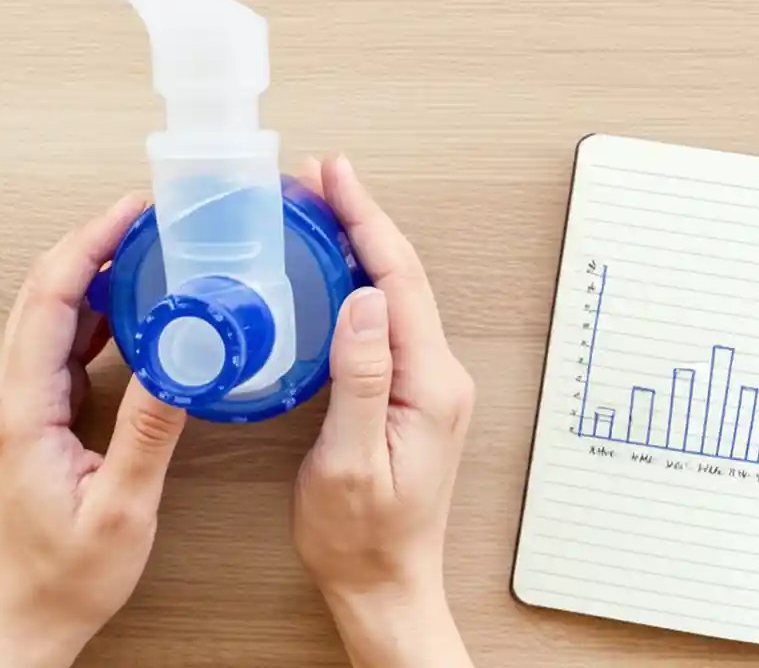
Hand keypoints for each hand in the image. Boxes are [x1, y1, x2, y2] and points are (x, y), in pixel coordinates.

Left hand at [0, 194, 188, 667]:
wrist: (24, 618)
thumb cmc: (66, 574)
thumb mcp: (122, 507)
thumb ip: (150, 430)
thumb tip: (185, 358)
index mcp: (20, 410)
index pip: (48, 300)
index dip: (90, 246)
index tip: (134, 213)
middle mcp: (6, 397)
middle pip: (44, 293)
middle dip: (96, 244)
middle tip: (153, 219)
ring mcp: (14, 404)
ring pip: (50, 315)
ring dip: (97, 276)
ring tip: (152, 250)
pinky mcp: (29, 415)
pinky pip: (59, 346)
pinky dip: (96, 315)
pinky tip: (135, 309)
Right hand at [292, 156, 475, 667]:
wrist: (387, 583)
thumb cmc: (362, 536)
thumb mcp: (351, 461)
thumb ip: (362, 379)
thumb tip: (363, 299)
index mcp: (430, 384)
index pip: (398, 280)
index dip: (365, 221)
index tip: (332, 176)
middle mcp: (441, 376)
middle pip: (402, 276)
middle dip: (362, 219)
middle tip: (317, 178)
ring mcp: (432, 384)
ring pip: (398, 294)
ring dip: (362, 246)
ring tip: (321, 208)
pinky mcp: (415, 395)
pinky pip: (391, 321)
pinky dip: (362, 282)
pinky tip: (334, 271)